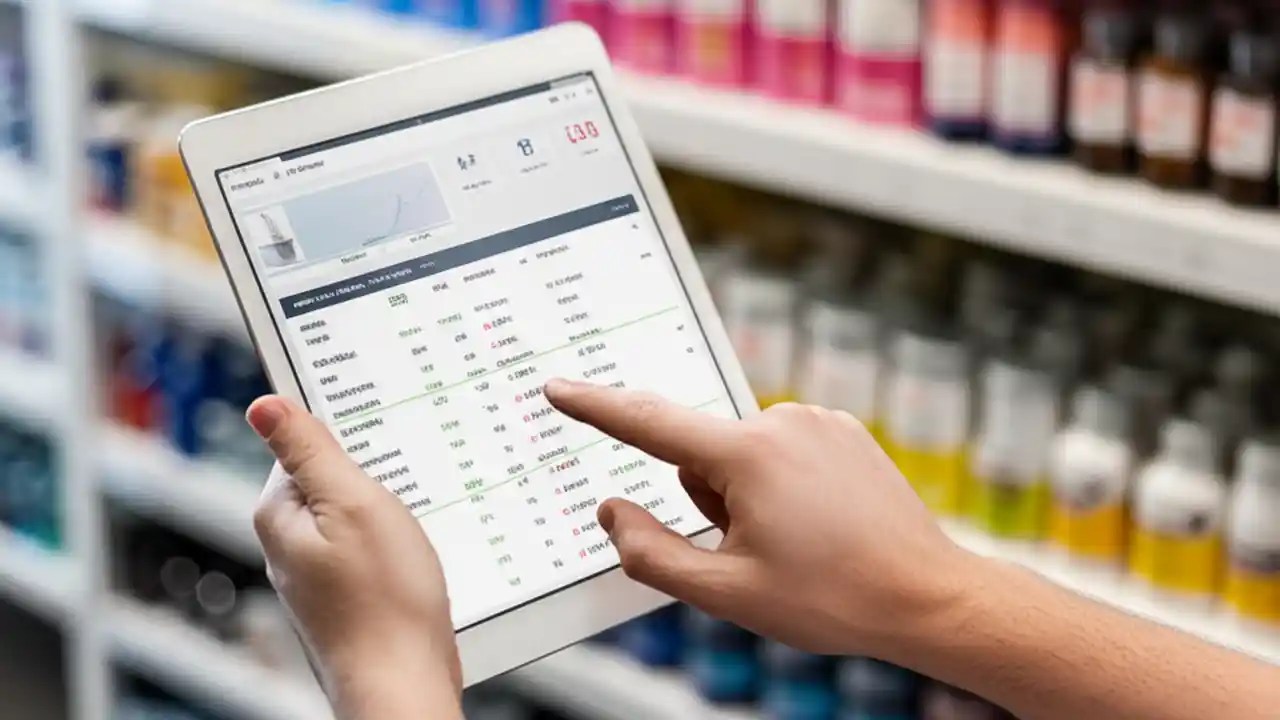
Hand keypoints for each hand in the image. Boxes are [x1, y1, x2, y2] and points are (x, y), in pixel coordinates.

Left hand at [247, 396, 461, 719]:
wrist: (404, 681)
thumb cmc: (383, 601)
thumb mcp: (351, 504)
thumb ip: (310, 451)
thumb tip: (266, 404)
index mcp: (279, 516)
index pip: (301, 446)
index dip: (345, 439)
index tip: (376, 444)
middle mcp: (290, 546)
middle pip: (329, 480)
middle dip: (368, 477)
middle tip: (398, 492)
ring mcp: (318, 575)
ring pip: (352, 516)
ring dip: (384, 512)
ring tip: (406, 529)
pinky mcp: (347, 595)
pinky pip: (368, 548)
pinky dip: (392, 544)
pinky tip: (410, 558)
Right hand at [545, 380, 975, 656]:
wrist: (928, 597)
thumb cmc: (832, 599)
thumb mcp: (726, 593)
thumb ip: (652, 553)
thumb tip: (612, 512)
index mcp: (748, 455)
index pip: (649, 424)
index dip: (596, 407)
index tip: (559, 387)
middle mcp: (782, 422)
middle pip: (700, 457)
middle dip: (709, 501)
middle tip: (757, 552)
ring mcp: (818, 422)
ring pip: (741, 455)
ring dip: (746, 494)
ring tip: (797, 541)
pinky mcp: (843, 430)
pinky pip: (781, 450)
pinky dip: (783, 483)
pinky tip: (820, 524)